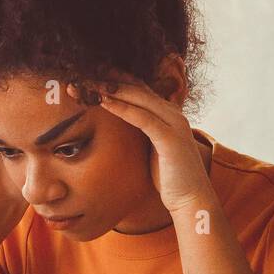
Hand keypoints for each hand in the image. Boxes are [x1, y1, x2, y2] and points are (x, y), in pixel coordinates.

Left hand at [68, 77, 213, 214]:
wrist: (191, 199)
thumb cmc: (169, 177)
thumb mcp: (151, 150)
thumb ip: (140, 135)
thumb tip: (118, 132)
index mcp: (167, 114)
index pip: (138, 89)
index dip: (114, 81)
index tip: (89, 76)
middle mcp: (172, 113)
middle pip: (137, 88)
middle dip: (108, 80)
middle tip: (83, 74)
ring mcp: (173, 123)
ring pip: (139, 98)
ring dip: (111, 89)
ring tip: (87, 83)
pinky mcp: (170, 138)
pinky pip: (143, 118)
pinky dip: (123, 108)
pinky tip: (104, 102)